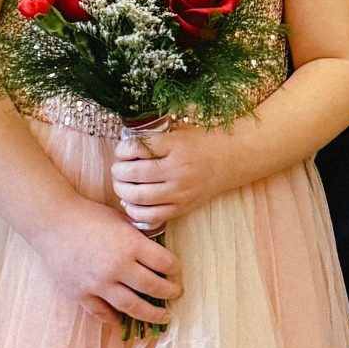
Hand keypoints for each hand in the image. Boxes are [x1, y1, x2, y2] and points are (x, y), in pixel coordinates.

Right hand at [32, 198, 180, 329]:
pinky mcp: (81, 293)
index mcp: (131, 244)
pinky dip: (115, 318)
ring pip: (132, 306)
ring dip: (151, 314)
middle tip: (176, 295)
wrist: (53, 221)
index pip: (165, 263)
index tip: (177, 272)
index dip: (175, 269)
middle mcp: (118, 267)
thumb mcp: (122, 219)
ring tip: (162, 317)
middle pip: (153, 287)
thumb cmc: (89, 215)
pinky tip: (123, 320)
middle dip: (169, 293)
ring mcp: (98, 283)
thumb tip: (159, 252)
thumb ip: (140, 237)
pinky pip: (102, 312)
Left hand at [110, 124, 243, 227]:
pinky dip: (134, 210)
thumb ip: (153, 139)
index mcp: (175, 145)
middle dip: (118, 171)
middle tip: (117, 169)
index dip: (122, 150)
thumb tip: (123, 150)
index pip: (136, 148)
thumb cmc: (202, 142)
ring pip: (138, 196)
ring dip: (122, 190)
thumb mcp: (178, 132)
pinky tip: (131, 202)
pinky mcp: (182, 207)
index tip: (121, 151)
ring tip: (121, 184)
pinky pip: (151, 215)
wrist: (231, 159)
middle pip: (134, 173)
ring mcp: (180, 191)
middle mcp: (177, 169)